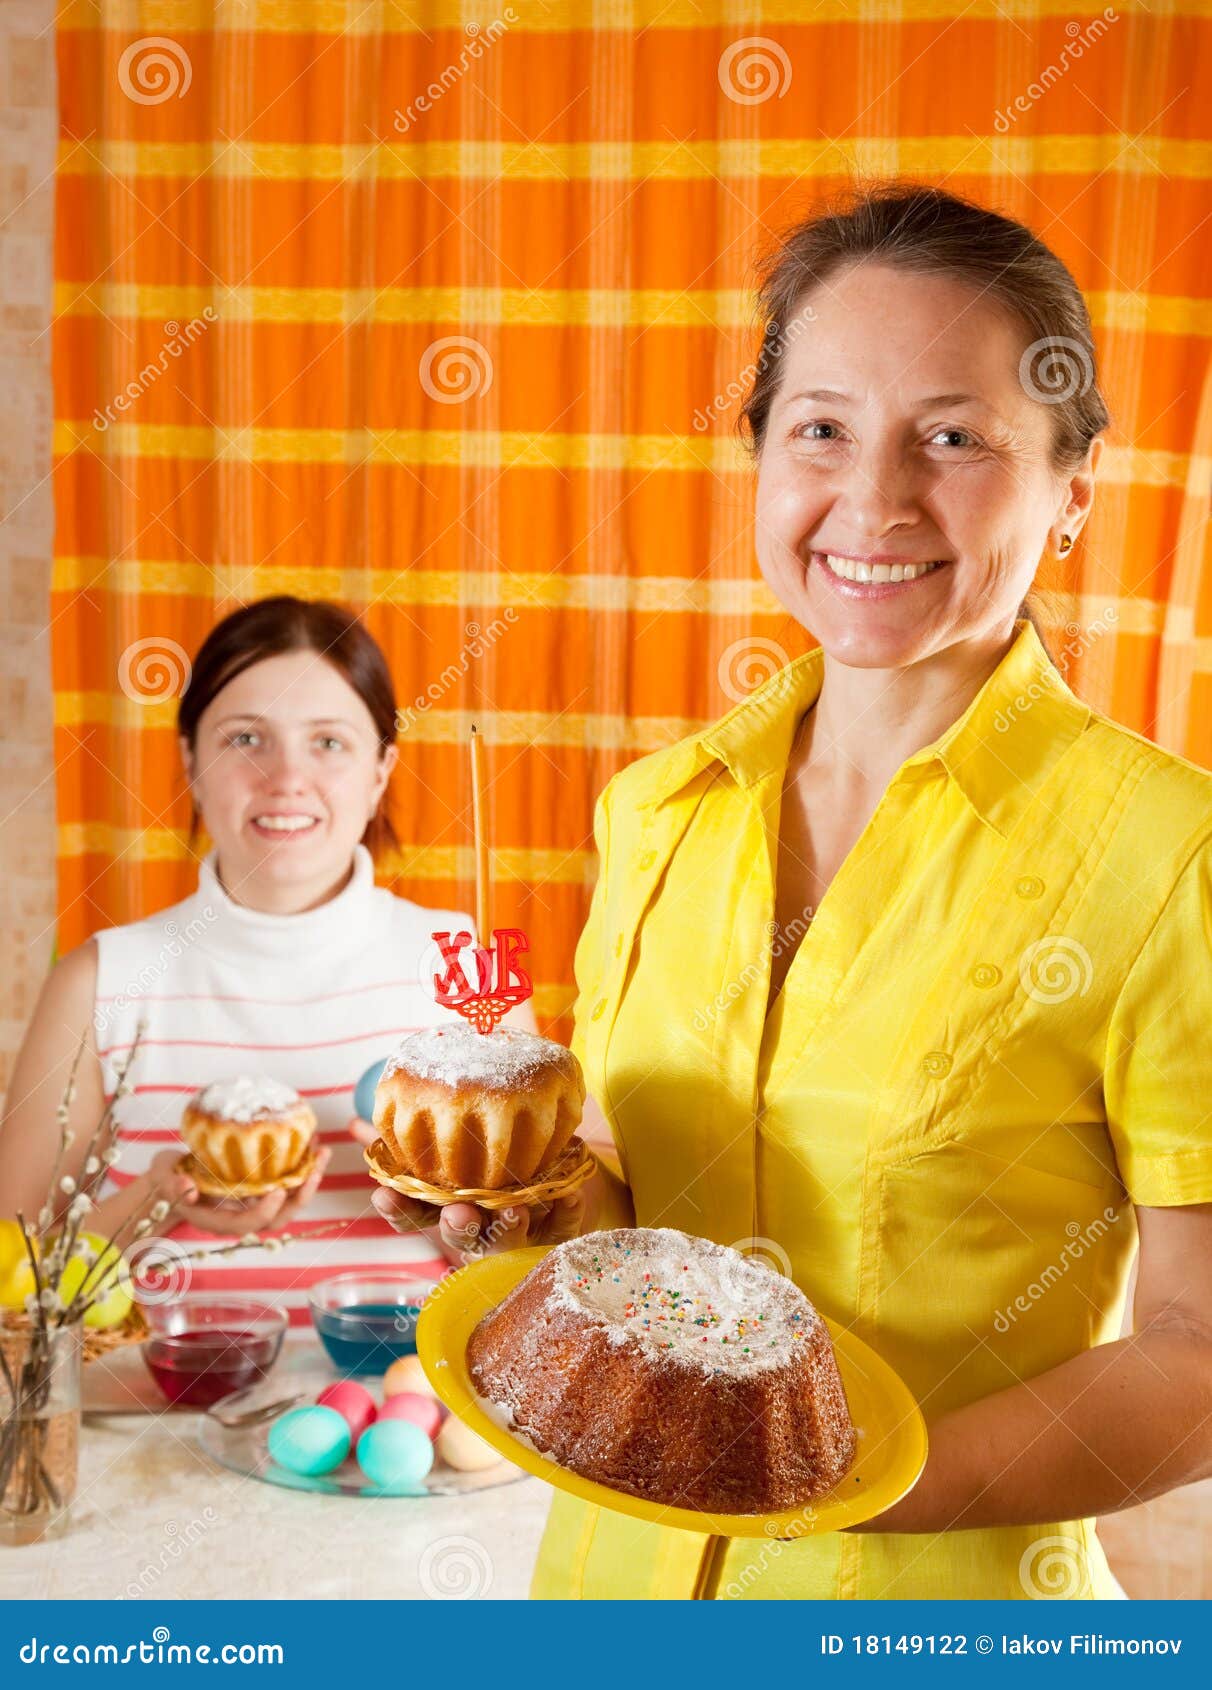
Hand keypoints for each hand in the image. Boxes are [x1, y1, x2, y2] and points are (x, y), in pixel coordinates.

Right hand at [172, 1145, 331, 1236]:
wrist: (172, 1175)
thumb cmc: (167, 1178)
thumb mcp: (164, 1179)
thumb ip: (173, 1185)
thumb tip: (188, 1188)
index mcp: (218, 1220)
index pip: (247, 1224)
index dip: (265, 1211)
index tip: (278, 1190)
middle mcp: (241, 1214)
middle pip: (278, 1217)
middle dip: (301, 1196)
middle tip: (315, 1170)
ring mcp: (253, 1201)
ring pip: (289, 1200)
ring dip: (309, 1178)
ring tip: (322, 1151)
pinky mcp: (261, 1187)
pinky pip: (287, 1180)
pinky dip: (301, 1164)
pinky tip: (311, 1141)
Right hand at [347, 1114, 584, 1267]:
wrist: (555, 1190)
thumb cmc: (489, 1171)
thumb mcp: (448, 1157)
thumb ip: (410, 1143)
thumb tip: (356, 1124)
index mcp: (449, 1211)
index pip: (416, 1217)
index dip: (399, 1210)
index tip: (384, 1193)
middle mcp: (481, 1230)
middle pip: (464, 1237)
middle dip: (459, 1226)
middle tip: (458, 1210)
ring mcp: (520, 1237)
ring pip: (510, 1240)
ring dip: (509, 1224)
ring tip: (515, 1205)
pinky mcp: (559, 1236)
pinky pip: (564, 1228)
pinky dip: (567, 1211)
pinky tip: (571, 1193)